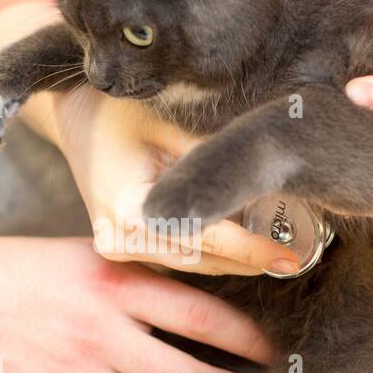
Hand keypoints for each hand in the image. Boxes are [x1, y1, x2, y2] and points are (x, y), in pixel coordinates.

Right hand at [45, 85, 301, 275]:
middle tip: (296, 256)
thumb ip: (214, 156)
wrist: (76, 114)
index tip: (291, 257)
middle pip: (200, 259)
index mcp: (128, 206)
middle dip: (248, 258)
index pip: (204, 234)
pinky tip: (243, 244)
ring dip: (233, 259)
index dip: (251, 248)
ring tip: (277, 250)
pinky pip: (176, 257)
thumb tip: (273, 176)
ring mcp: (117, 247)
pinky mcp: (122, 248)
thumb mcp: (171, 121)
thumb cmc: (123, 108)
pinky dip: (210, 252)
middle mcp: (119, 237)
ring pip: (190, 264)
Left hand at [345, 51, 372, 230]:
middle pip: (353, 189)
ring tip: (343, 117)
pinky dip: (356, 153)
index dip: (334, 156)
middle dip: (337, 154)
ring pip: (357, 182)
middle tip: (329, 112)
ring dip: (346, 153)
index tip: (322, 123)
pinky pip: (364, 175)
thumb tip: (353, 93)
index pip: (356, 191)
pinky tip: (356, 128)